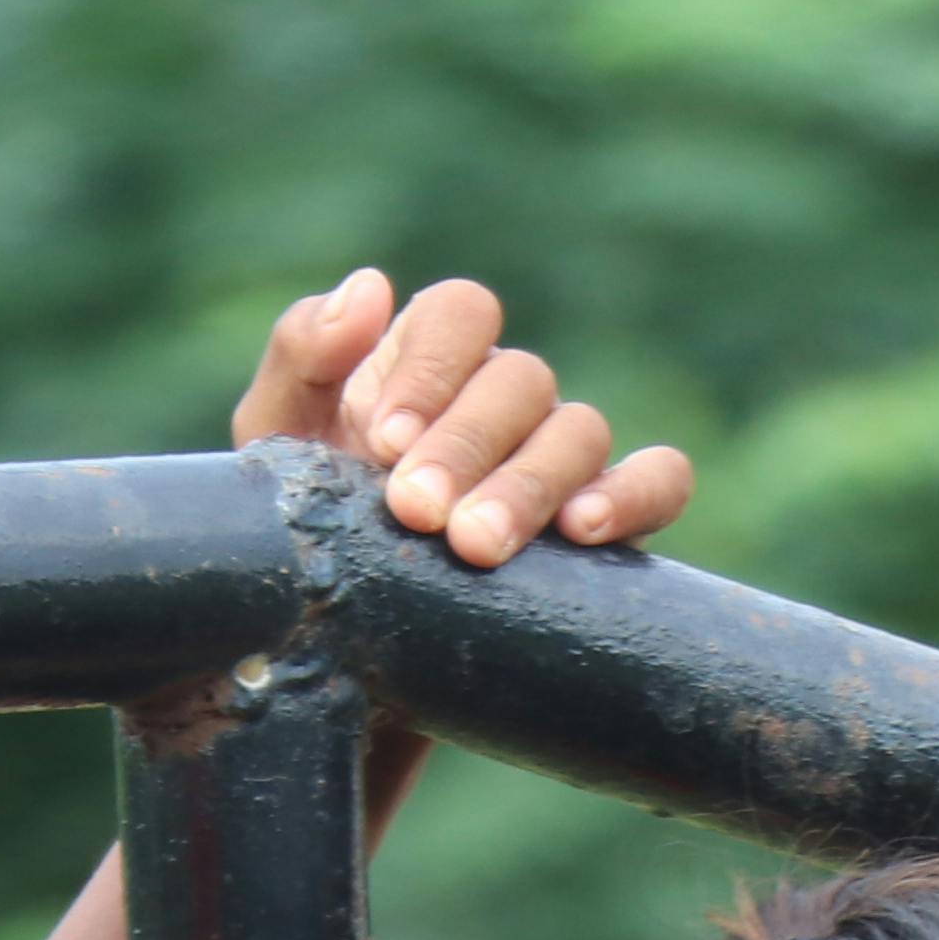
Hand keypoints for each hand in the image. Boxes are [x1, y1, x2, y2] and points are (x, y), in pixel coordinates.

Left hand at [235, 269, 695, 567]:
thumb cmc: (307, 535)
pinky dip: (634, 494)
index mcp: (427, 363)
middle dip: (467, 445)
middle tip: (416, 511)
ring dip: (529, 484)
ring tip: (477, 548)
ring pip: (581, 430)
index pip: (461, 313)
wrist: (341, 653)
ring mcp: (561, 459)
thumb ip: (304, 355)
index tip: (385, 442)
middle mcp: (501, 402)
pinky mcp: (612, 523)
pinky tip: (583, 532)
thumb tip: (373, 286)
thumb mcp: (278, 446)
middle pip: (521, 379)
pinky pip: (660, 481)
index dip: (432, 366)